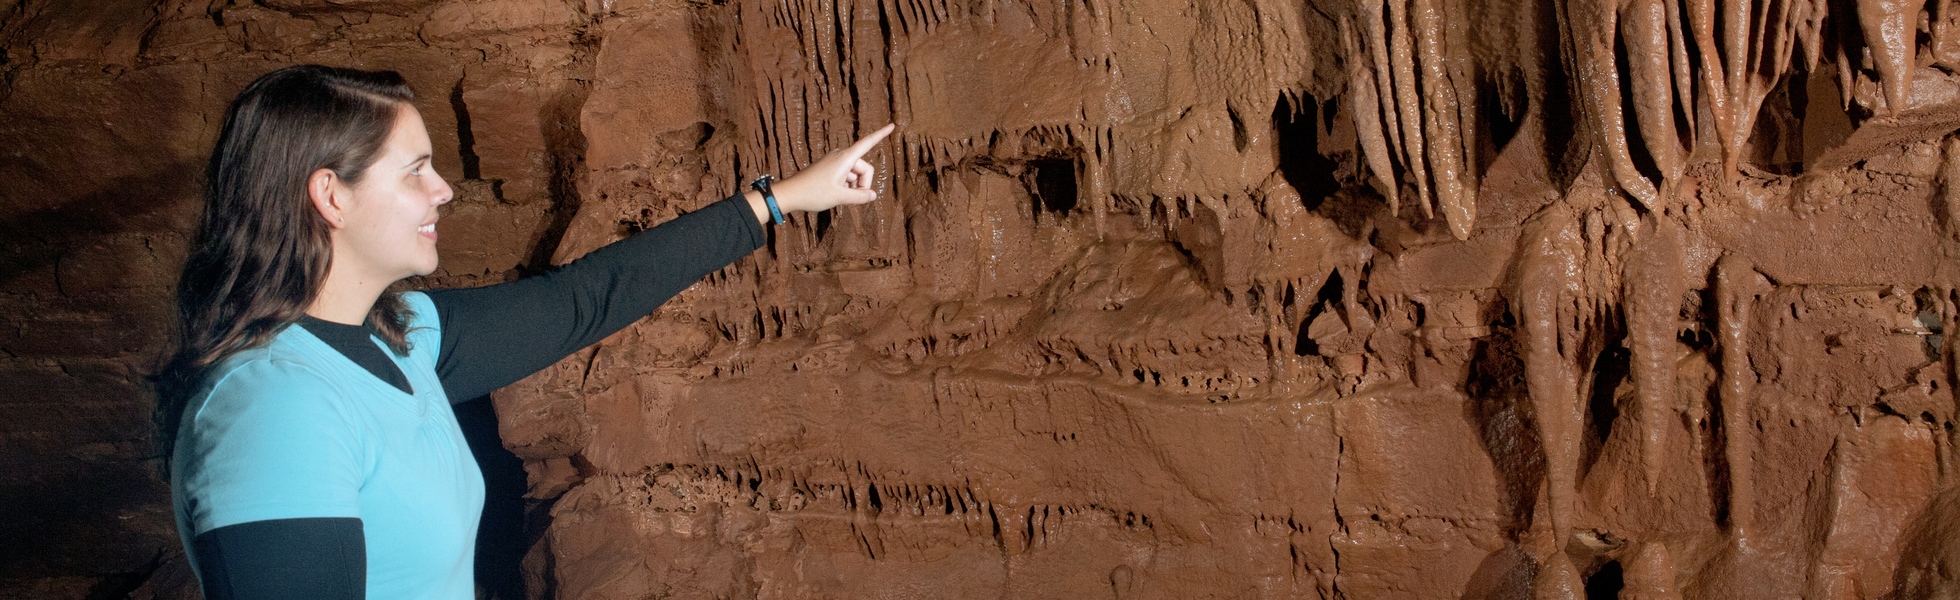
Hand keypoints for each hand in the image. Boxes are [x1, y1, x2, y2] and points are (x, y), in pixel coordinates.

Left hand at [759, 124, 895, 214]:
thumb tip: (873, 195)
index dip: (881, 135)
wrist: (790, 193)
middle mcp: (841, 156)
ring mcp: (835, 162)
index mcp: (845, 158)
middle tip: (851, 199)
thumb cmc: (813, 193)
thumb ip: (859, 197)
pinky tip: (835, 194)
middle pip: (864, 169)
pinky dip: (846, 186)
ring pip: (856, 175)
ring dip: (853, 187)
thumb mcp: (839, 197)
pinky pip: (847, 176)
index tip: (892, 125)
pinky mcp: (830, 169)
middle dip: (863, 184)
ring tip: (839, 197)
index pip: (867, 143)